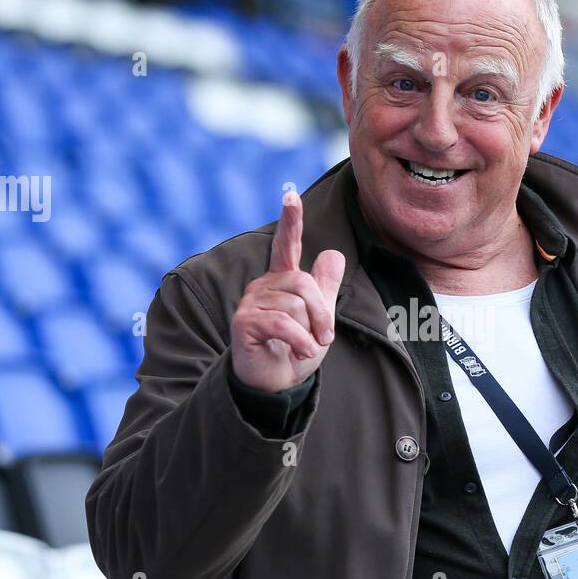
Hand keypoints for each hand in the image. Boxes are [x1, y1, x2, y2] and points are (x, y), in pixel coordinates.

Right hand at [230, 190, 345, 392]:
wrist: (275, 384)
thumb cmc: (295, 350)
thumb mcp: (319, 319)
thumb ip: (325, 288)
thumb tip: (333, 254)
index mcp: (282, 280)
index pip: (287, 245)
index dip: (290, 221)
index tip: (290, 194)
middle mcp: (264, 285)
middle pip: (302, 282)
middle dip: (322, 311)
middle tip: (326, 337)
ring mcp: (251, 302)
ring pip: (295, 304)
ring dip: (311, 331)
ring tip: (309, 346)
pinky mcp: (244, 322)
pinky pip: (283, 323)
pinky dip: (300, 340)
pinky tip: (303, 351)